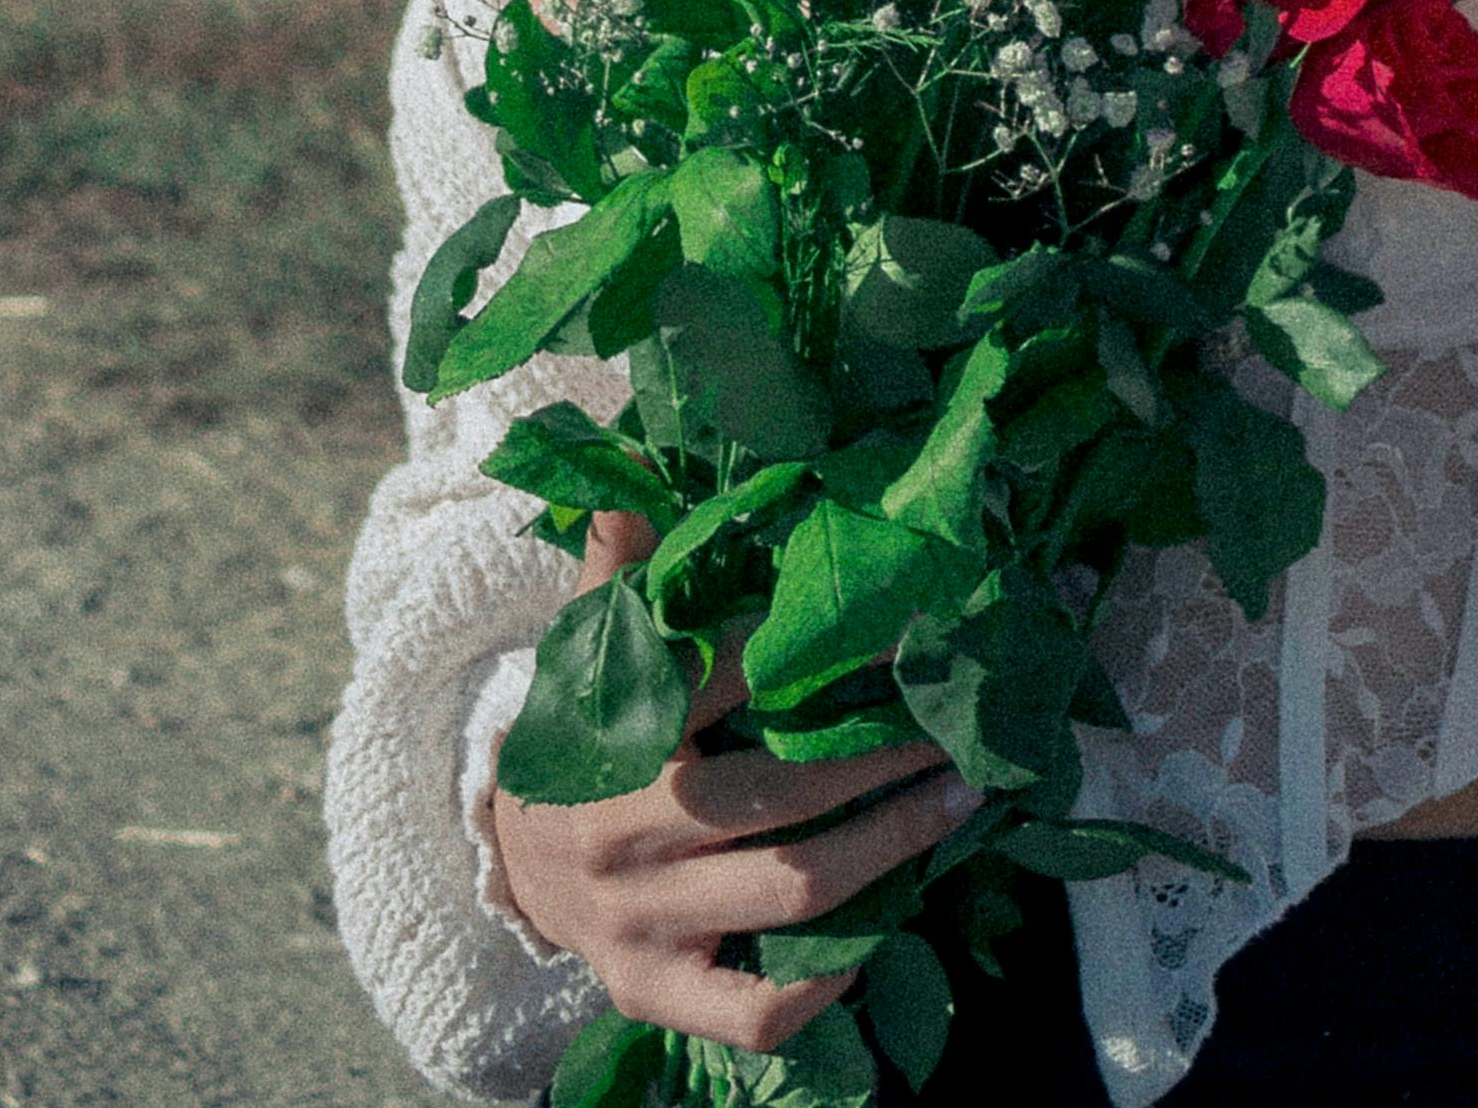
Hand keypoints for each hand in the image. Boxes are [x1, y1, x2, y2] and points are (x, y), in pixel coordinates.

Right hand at [490, 511, 978, 1048]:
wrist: (519, 869)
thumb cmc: (587, 744)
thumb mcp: (588, 654)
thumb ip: (619, 567)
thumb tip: (631, 465)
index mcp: (611, 741)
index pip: (724, 685)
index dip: (816, 658)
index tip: (900, 638)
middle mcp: (623, 836)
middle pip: (776, 798)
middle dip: (879, 759)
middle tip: (954, 727)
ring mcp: (641, 926)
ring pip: (788, 892)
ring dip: (890, 847)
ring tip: (959, 799)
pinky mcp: (656, 997)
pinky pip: (753, 1010)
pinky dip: (821, 987)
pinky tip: (879, 937)